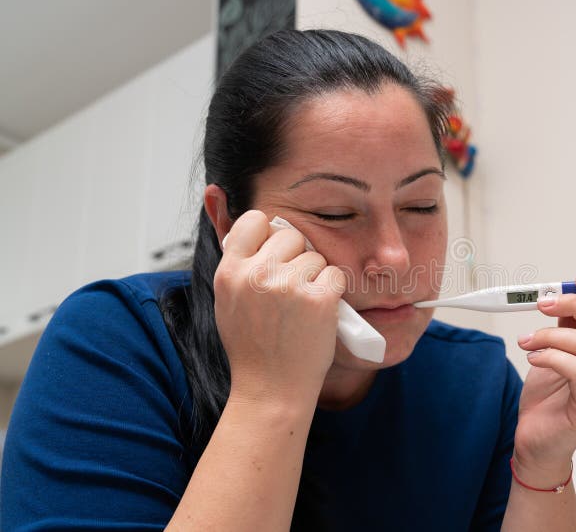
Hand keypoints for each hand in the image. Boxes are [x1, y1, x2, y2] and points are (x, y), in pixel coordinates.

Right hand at [213, 210, 345, 404]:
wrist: (271, 391)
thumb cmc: (252, 347)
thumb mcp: (228, 299)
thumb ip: (234, 258)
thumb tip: (224, 200)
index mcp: (230, 272)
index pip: (255, 220)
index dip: (269, 234)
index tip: (275, 254)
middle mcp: (256, 275)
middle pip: (291, 236)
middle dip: (297, 257)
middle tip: (291, 290)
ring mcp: (288, 286)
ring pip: (315, 256)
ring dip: (315, 277)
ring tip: (301, 308)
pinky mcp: (319, 299)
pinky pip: (335, 274)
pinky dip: (333, 291)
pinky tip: (319, 313)